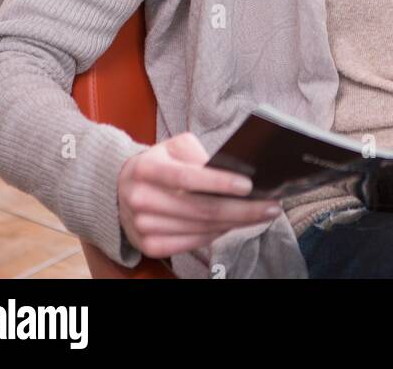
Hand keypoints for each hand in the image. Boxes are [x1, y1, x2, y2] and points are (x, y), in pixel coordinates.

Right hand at [117, 131, 281, 260]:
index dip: (219, 183)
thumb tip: (233, 170)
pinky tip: (234, 225)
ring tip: (261, 215)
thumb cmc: (159, 163)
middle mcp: (141, 199)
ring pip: (200, 229)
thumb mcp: (173, 147)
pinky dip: (217, 235)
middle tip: (271, 206)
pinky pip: (192, 244)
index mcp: (146, 168)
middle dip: (241, 209)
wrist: (121, 188)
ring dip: (235, 224)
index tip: (248, 185)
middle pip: (200, 210)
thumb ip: (198, 154)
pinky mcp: (149, 245)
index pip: (187, 178)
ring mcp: (143, 226)